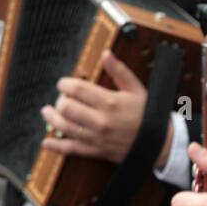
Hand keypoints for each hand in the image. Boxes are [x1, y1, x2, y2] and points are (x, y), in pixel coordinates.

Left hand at [40, 49, 169, 165]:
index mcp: (110, 102)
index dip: (64, 84)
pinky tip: (46, 142)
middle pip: (66, 107)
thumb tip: (106, 54)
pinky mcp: (97, 151)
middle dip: (59, 101)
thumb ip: (119, 71)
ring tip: (48, 113)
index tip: (63, 83)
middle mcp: (101, 120)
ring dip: (52, 119)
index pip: (77, 89)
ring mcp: (97, 137)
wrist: (160, 143)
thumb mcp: (136, 89)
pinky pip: (72, 149)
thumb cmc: (148, 115)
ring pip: (65, 127)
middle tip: (61, 98)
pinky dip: (57, 146)